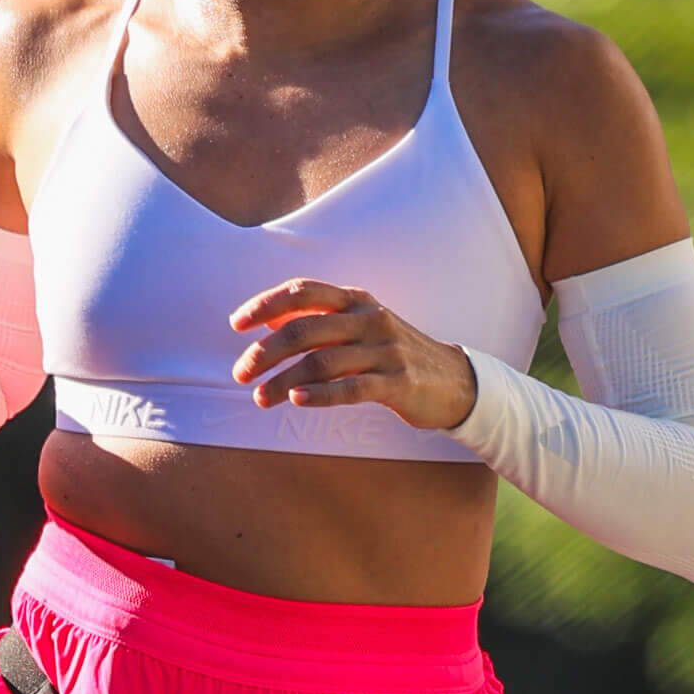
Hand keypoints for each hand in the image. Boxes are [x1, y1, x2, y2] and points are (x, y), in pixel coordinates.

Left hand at [230, 280, 477, 429]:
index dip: (266, 305)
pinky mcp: (398, 382)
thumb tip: (267, 321)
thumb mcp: (360, 327)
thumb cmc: (395, 354)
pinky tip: (297, 401)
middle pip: (305, 330)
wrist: (456, 381)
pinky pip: (352, 388)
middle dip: (265, 352)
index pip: (303, 292)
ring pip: (322, 362)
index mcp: (357, 301)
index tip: (237, 324)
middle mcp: (370, 320)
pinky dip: (320, 395)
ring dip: (284, 381)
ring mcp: (386, 350)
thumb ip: (319, 322)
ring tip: (261, 397)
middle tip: (242, 373)